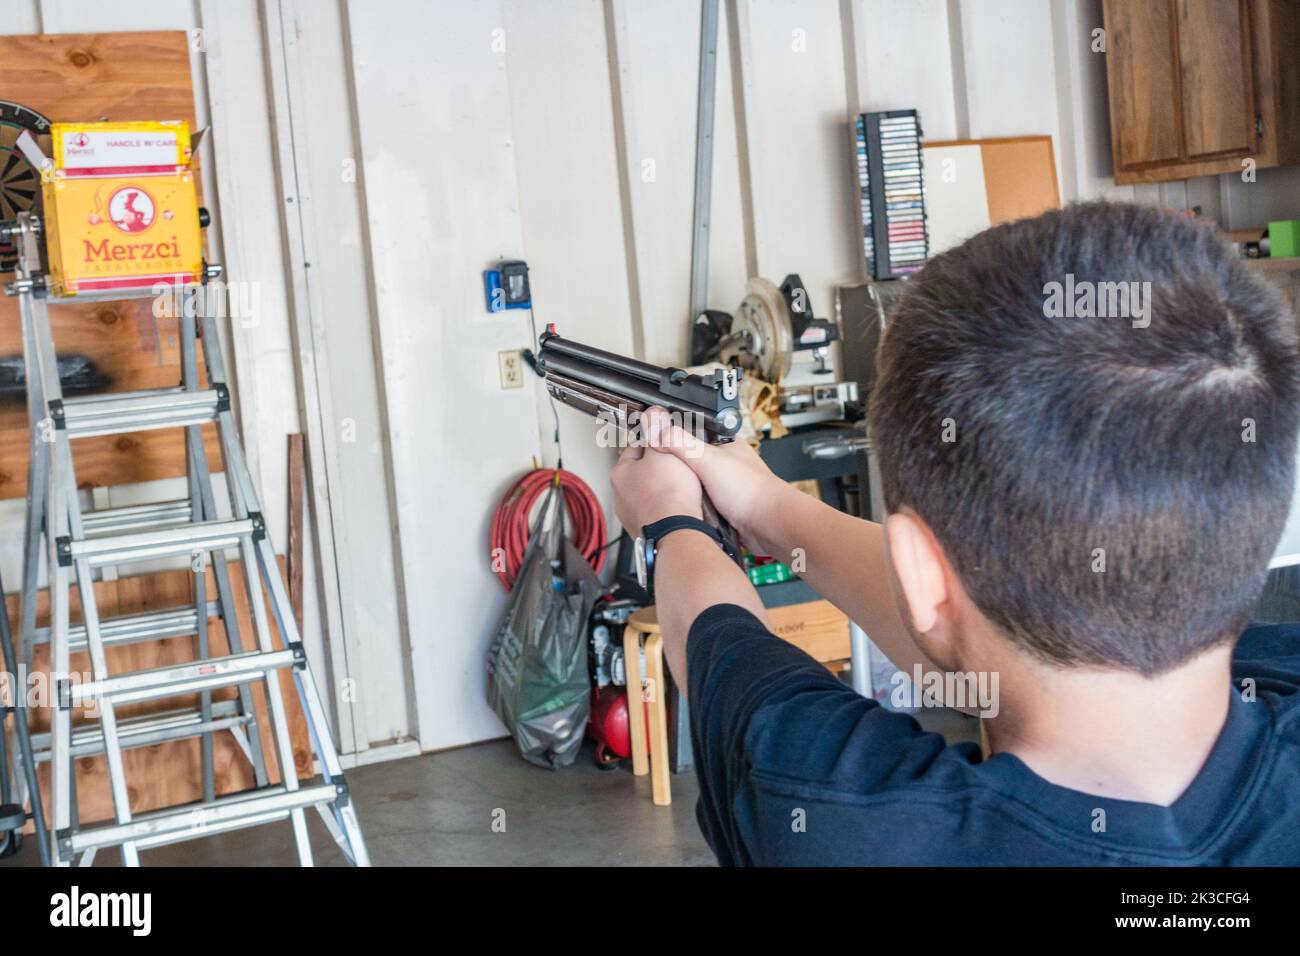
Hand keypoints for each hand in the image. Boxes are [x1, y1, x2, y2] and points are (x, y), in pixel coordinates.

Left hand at [610, 432, 702, 536]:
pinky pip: (658, 512)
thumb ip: (657, 430)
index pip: (636, 447)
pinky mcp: (646, 529)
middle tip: (678, 465)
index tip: (667, 441)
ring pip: (650, 493)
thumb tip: (653, 413)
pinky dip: (668, 507)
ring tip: (682, 486)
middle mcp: (620, 495)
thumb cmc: (669, 493)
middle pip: (643, 472)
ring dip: (664, 489)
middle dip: (660, 467)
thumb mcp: (664, 449)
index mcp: (620, 473)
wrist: (676, 531)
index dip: (656, 441)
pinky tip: (681, 505)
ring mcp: (632, 515)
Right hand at [641, 406, 791, 553]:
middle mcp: (725, 464)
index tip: (655, 445)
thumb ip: (682, 443)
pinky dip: (695, 507)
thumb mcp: (708, 459)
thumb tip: (658, 432)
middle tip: (661, 473)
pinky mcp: (724, 507)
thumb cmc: (751, 490)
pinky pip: (701, 504)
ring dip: (687, 491)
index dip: (672, 438)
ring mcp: (724, 486)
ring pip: (694, 485)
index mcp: (725, 444)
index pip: (692, 433)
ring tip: (672, 493)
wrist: (768, 525)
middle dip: (678, 470)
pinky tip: (687, 508)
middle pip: (690, 461)